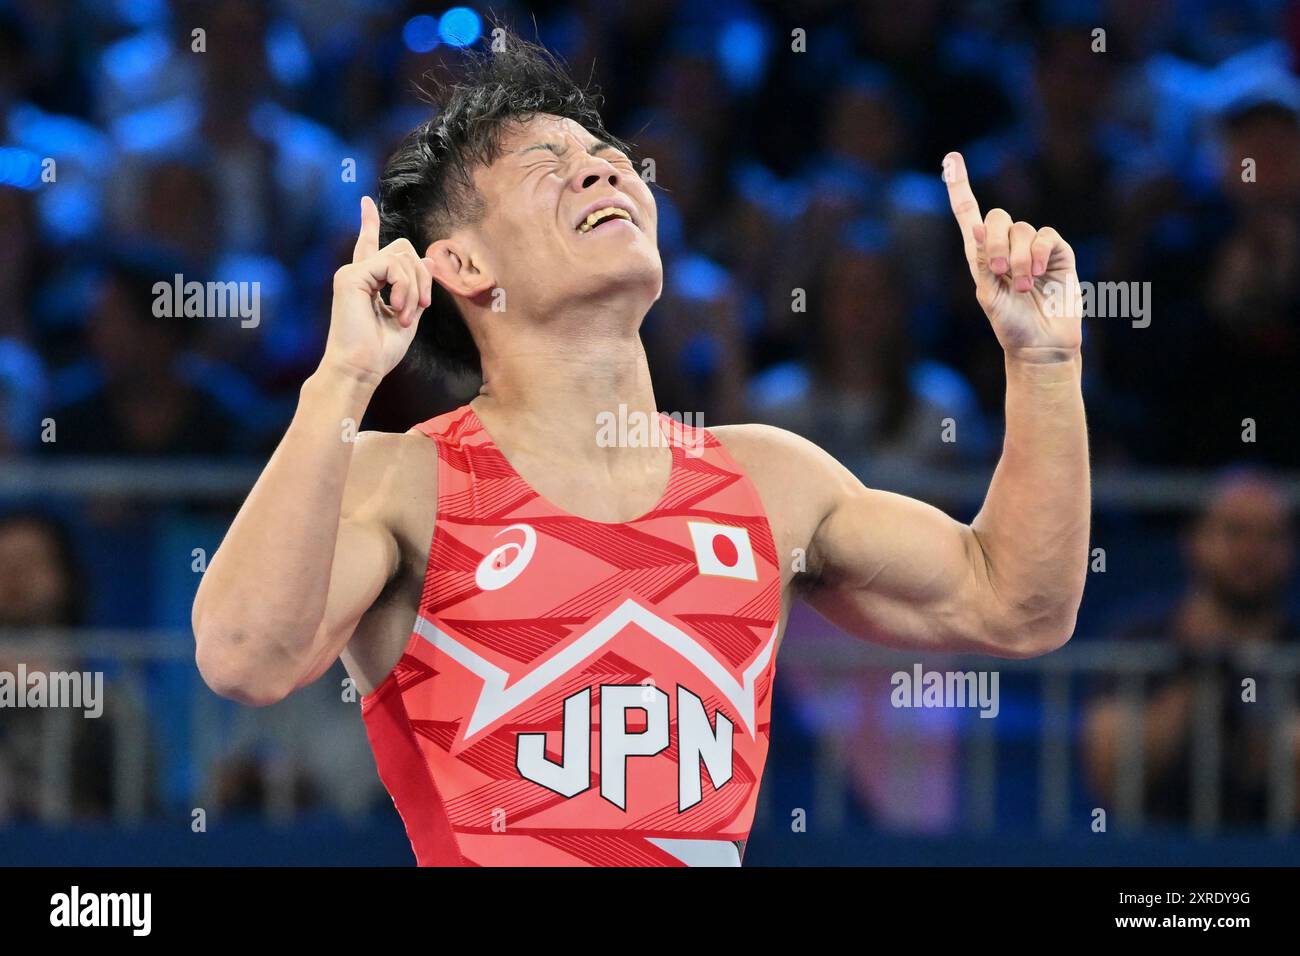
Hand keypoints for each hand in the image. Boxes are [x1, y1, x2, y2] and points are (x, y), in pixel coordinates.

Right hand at [321, 196, 434, 385]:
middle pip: (402, 248)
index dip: (368, 222)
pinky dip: (404, 287)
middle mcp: (357, 273)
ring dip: (414, 287)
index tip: (366, 202)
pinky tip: (398, 309)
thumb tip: (428, 260)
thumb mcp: (408, 316)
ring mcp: (352, 272)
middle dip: (422, 275)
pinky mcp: (351, 276)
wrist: (361, 369)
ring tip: (406, 315)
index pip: (370, 245)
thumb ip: (416, 288)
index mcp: (368, 282)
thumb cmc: (380, 351)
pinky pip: (392, 265)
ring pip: (401, 255)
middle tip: (421, 305)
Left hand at [943, 152, 1081, 360]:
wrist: (1041, 346)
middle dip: (994, 242)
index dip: (959, 185)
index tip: (950, 158)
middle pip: (997, 216)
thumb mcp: (988, 295)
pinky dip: (1039, 253)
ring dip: (1019, 259)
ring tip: (1022, 287)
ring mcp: (1034, 248)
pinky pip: (1047, 236)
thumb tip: (976, 223)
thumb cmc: (1010, 326)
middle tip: (998, 273)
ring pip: (1022, 229)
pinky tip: (1038, 274)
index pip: (968, 212)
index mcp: (981, 255)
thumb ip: (982, 261)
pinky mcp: (1058, 253)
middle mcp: (1006, 246)